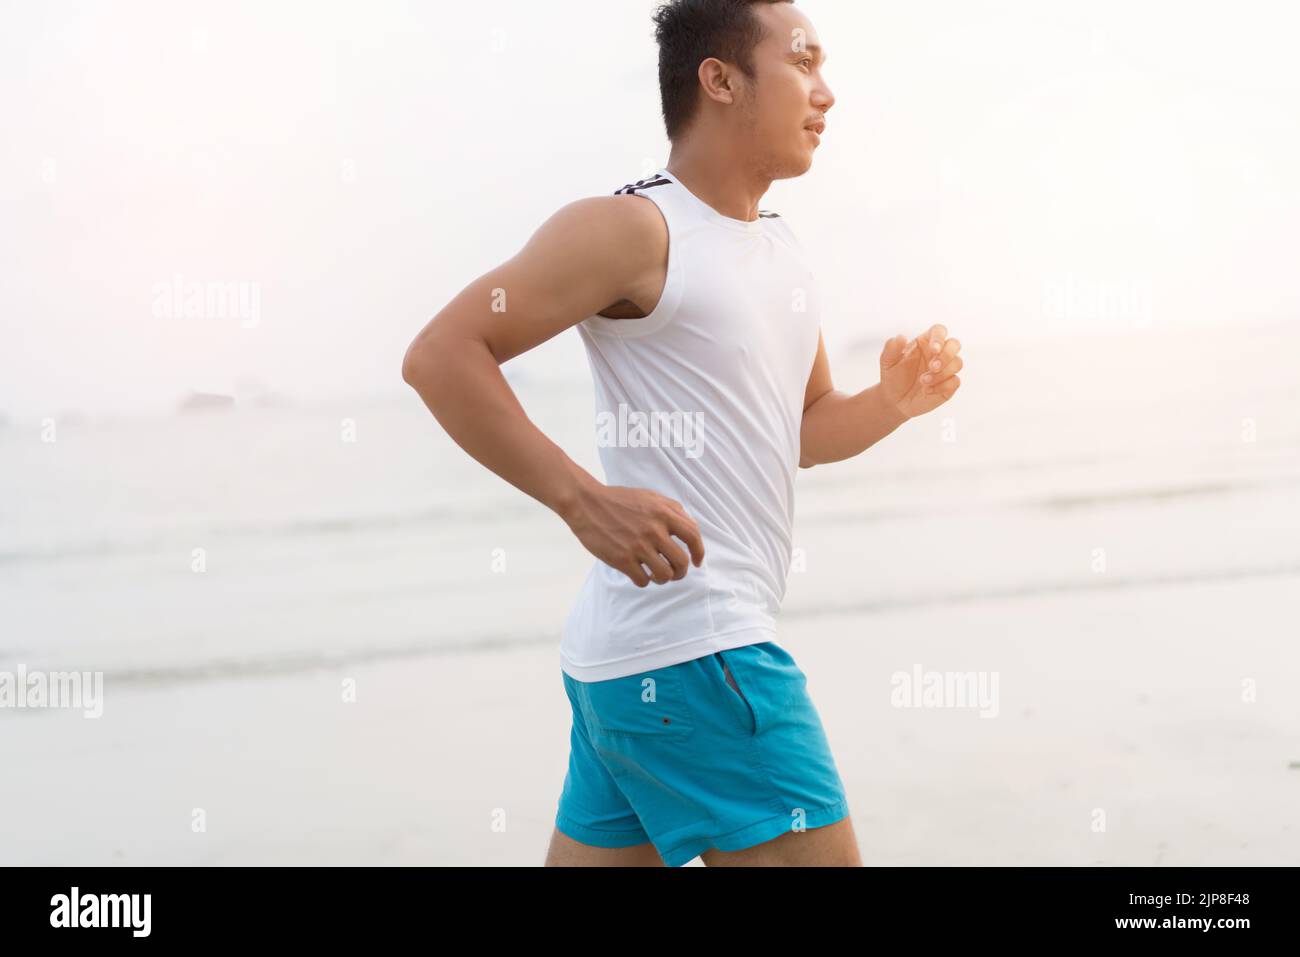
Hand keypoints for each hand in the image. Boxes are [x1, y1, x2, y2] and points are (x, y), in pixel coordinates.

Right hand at [563, 484, 704, 587]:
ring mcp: (638, 546)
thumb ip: (671, 509)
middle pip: (682, 561)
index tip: (697, 562)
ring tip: (656, 575)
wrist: (586, 503)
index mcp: (663, 513)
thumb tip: (690, 529)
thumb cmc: (618, 500)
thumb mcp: (649, 496)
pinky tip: (638, 573)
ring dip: (663, 579)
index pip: (693, 536)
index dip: (699, 552)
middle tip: (675, 573)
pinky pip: (643, 580)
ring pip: (664, 575)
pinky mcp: (622, 559)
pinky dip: (643, 581)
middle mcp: (654, 530)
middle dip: (681, 572)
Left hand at [879, 323, 962, 419]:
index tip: (934, 349)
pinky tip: (927, 391)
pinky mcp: (949, 384)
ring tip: (923, 381)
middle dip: (946, 355)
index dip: (939, 337)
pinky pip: (955, 381)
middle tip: (932, 367)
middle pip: (955, 344)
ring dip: (942, 373)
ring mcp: (946, 369)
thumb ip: (892, 348)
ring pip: (957, 363)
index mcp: (925, 342)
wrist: (894, 400)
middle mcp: (938, 353)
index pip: (939, 331)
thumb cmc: (893, 376)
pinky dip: (942, 386)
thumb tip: (901, 337)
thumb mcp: (887, 361)